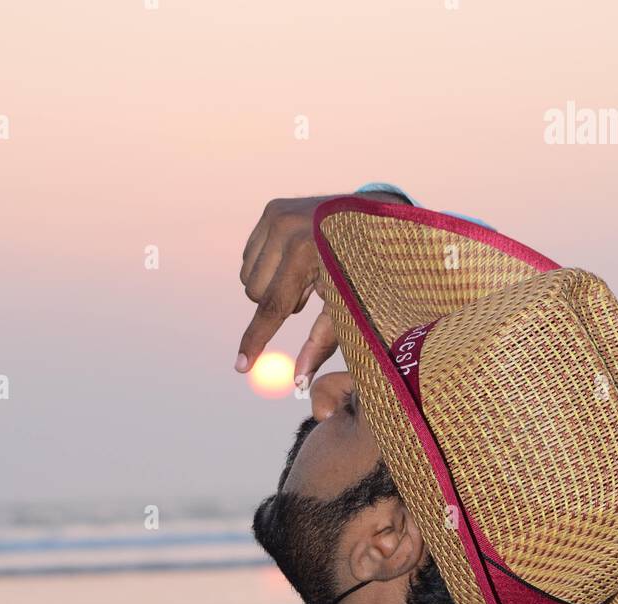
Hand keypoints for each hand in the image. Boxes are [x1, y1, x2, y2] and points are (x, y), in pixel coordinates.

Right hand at [235, 191, 406, 385]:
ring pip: (248, 276)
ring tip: (306, 276)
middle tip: (309, 292)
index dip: (256, 341)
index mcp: (306, 250)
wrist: (376, 217)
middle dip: (277, 303)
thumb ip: (320, 343)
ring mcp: (277, 213)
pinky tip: (298, 260)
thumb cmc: (364, 269)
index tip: (241, 367)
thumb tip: (298, 382)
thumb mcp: (347, 306)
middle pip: (254, 293)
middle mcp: (286, 227)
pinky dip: (270, 267)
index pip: (273, 306)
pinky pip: (250, 256)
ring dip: (272, 285)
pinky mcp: (272, 208)